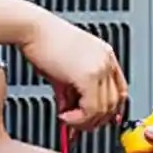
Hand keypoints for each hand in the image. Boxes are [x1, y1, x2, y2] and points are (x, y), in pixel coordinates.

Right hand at [17, 13, 127, 130]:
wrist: (32, 28)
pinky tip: (65, 116)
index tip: (97, 118)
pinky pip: (91, 108)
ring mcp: (99, 68)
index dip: (110, 109)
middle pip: (114, 103)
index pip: (120, 90)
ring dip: (85, 121)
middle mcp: (106, 60)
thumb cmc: (43, 42)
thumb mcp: (62, 70)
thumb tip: (70, 112)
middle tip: (78, 124)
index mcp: (104, 55)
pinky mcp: (88, 76)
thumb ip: (70, 92)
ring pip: (104, 109)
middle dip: (95, 119)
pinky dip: (78, 118)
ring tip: (68, 119)